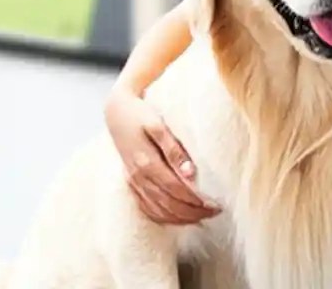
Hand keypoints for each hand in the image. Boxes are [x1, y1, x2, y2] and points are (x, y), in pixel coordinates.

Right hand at [103, 87, 221, 224]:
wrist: (116, 112)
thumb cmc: (140, 115)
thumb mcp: (158, 126)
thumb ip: (174, 150)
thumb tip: (191, 173)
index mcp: (146, 162)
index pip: (176, 190)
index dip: (196, 201)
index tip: (215, 205)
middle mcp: (138, 176)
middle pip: (169, 204)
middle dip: (193, 213)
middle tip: (214, 212)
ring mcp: (134, 181)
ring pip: (158, 210)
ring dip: (180, 218)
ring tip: (201, 217)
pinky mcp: (131, 183)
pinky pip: (147, 208)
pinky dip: (163, 217)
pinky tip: (176, 218)